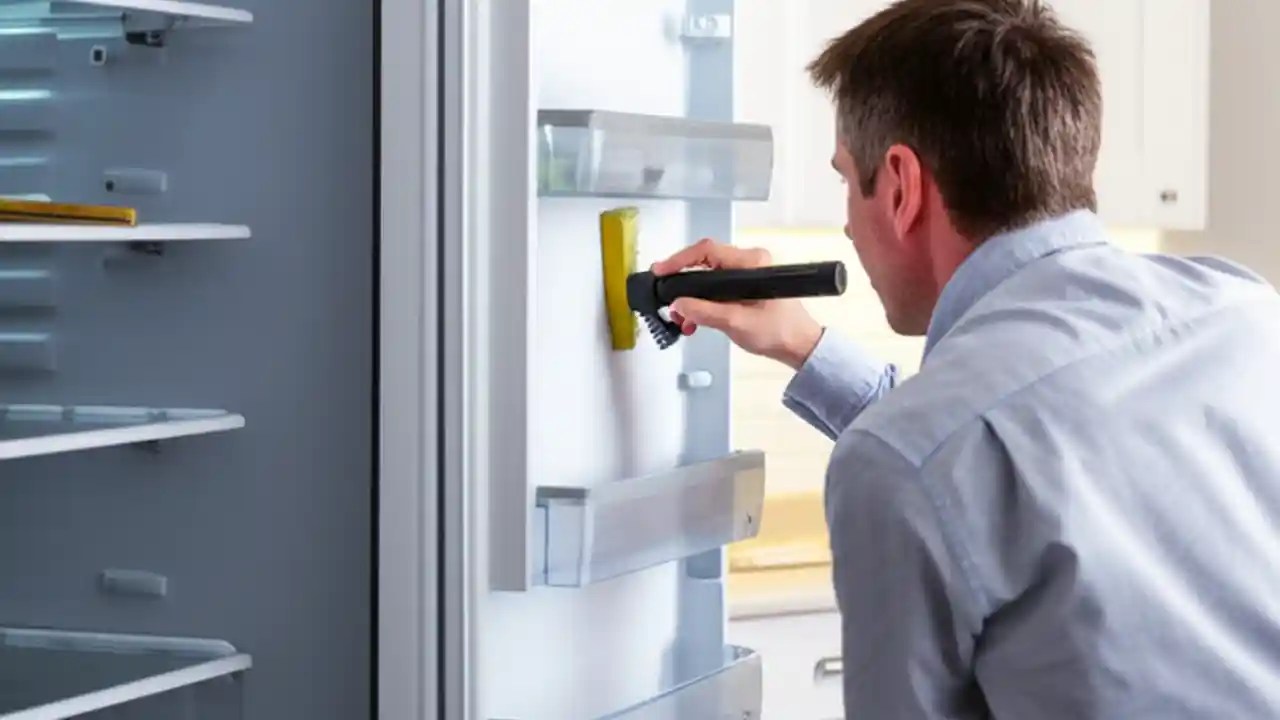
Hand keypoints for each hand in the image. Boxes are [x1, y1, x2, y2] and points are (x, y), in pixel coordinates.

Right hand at [651, 238, 822, 369]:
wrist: (799, 346)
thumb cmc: (780, 331)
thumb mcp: (736, 323)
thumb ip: (704, 312)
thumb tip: (678, 304)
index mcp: (751, 263)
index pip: (707, 251)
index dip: (680, 260)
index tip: (662, 271)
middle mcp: (749, 263)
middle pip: (704, 263)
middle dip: (682, 285)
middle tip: (668, 300)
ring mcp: (746, 275)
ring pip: (706, 278)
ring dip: (691, 299)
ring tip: (682, 319)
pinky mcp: (743, 287)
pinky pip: (714, 289)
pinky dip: (701, 303)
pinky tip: (694, 320)